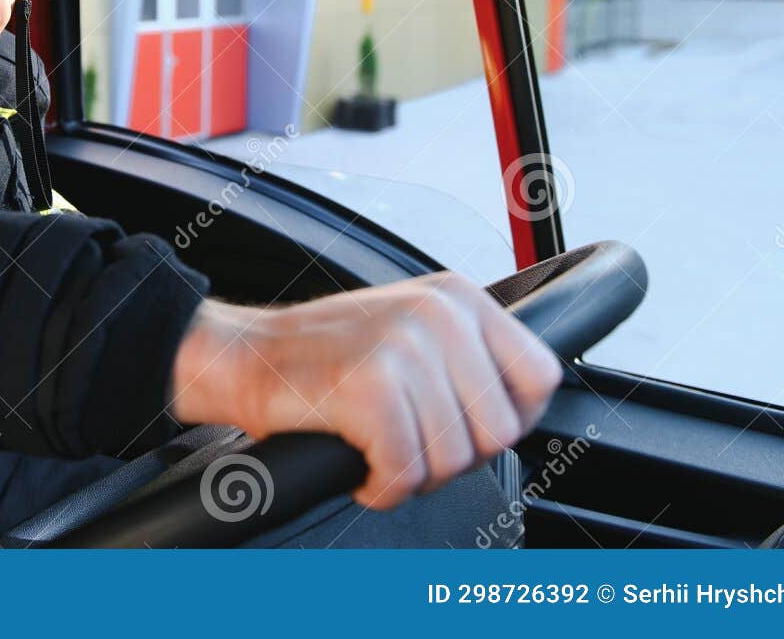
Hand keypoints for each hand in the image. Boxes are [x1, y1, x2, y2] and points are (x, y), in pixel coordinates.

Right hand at [169, 272, 561, 509]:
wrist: (244, 357)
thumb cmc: (323, 355)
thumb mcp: (411, 330)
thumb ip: (467, 356)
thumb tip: (519, 410)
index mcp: (458, 297)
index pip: (539, 377)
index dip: (509, 422)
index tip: (467, 431)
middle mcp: (439, 314)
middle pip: (499, 431)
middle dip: (455, 458)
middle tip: (409, 445)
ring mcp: (405, 348)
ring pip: (453, 459)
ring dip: (413, 475)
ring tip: (378, 451)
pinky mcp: (370, 388)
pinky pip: (406, 472)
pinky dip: (382, 487)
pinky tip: (360, 466)